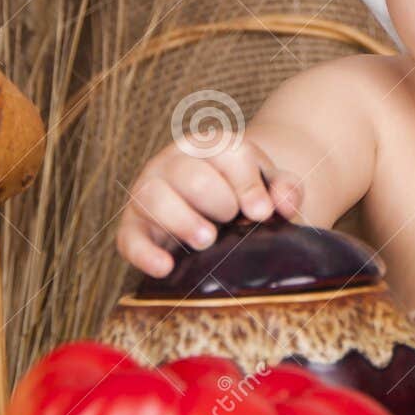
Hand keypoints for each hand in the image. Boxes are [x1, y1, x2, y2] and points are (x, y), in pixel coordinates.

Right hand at [115, 135, 303, 276]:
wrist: (214, 205)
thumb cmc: (243, 194)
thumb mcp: (268, 185)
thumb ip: (285, 189)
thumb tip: (285, 204)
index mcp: (210, 147)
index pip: (225, 153)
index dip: (246, 184)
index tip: (262, 213)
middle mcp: (174, 163)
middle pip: (189, 175)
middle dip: (216, 200)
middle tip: (232, 220)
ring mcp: (149, 192)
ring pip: (153, 198)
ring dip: (182, 221)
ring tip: (208, 240)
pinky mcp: (133, 226)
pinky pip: (129, 238)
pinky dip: (144, 253)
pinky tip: (165, 267)